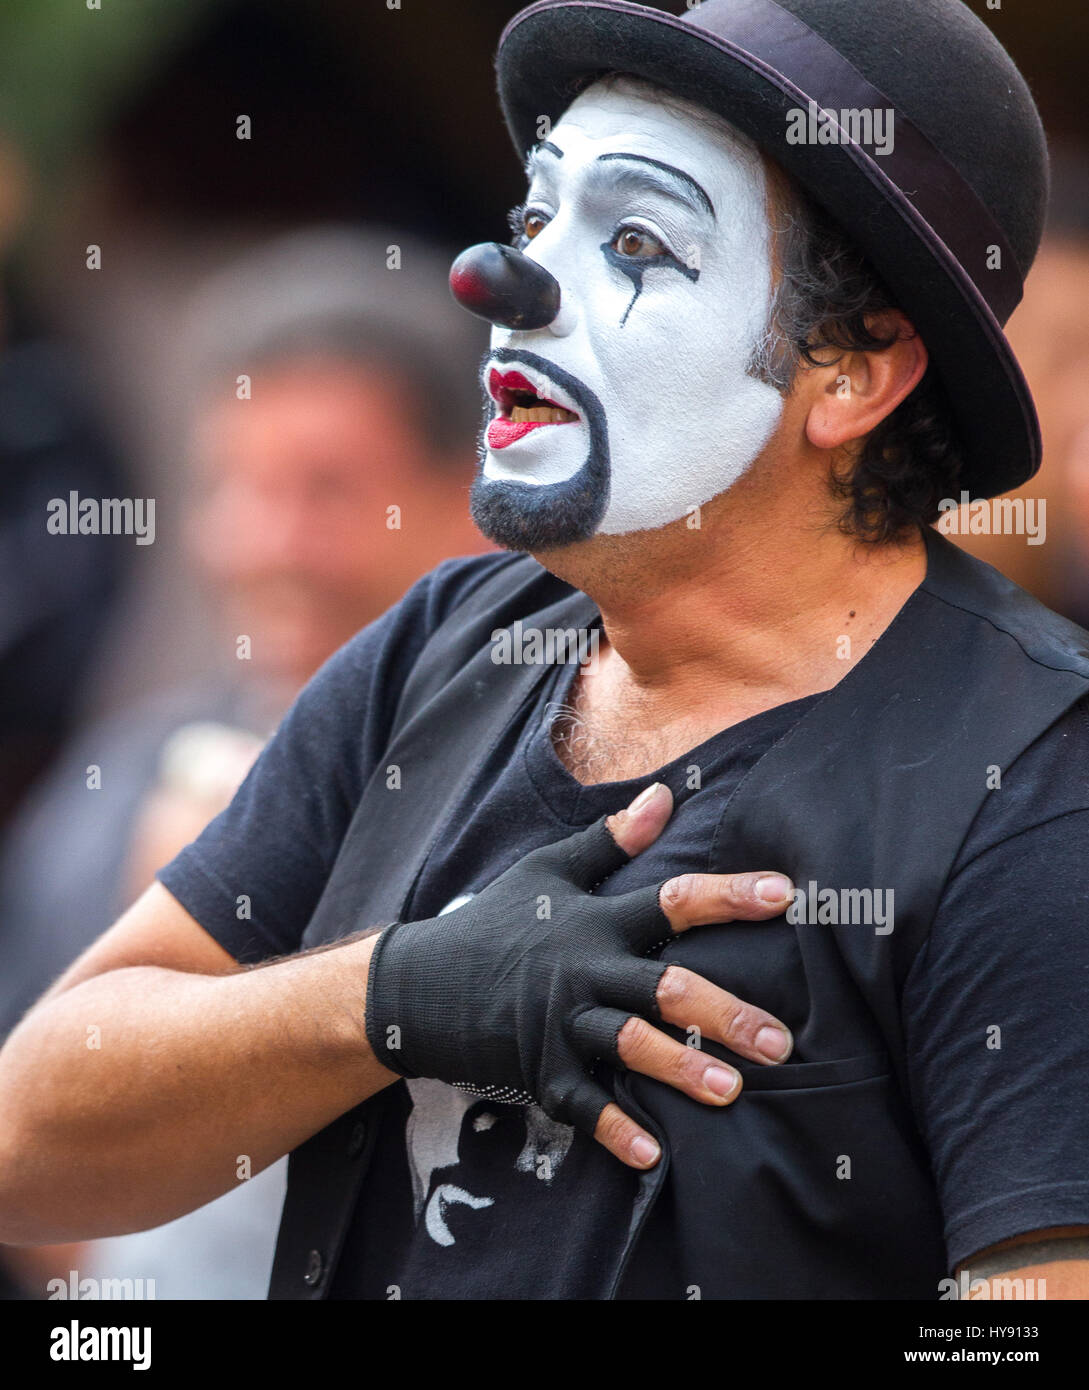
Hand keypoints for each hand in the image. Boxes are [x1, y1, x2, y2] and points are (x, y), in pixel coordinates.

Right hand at [365, 783, 793, 1169]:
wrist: (417, 984)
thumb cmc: (495, 923)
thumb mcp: (548, 873)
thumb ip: (611, 841)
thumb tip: (664, 794)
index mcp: (596, 922)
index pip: (673, 902)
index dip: (729, 896)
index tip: (785, 894)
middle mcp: (585, 971)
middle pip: (664, 988)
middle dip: (725, 1014)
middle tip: (779, 1040)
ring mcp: (561, 1024)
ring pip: (631, 1046)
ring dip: (682, 1069)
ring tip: (732, 1091)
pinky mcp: (539, 1069)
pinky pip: (582, 1104)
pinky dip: (615, 1130)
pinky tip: (653, 1154)